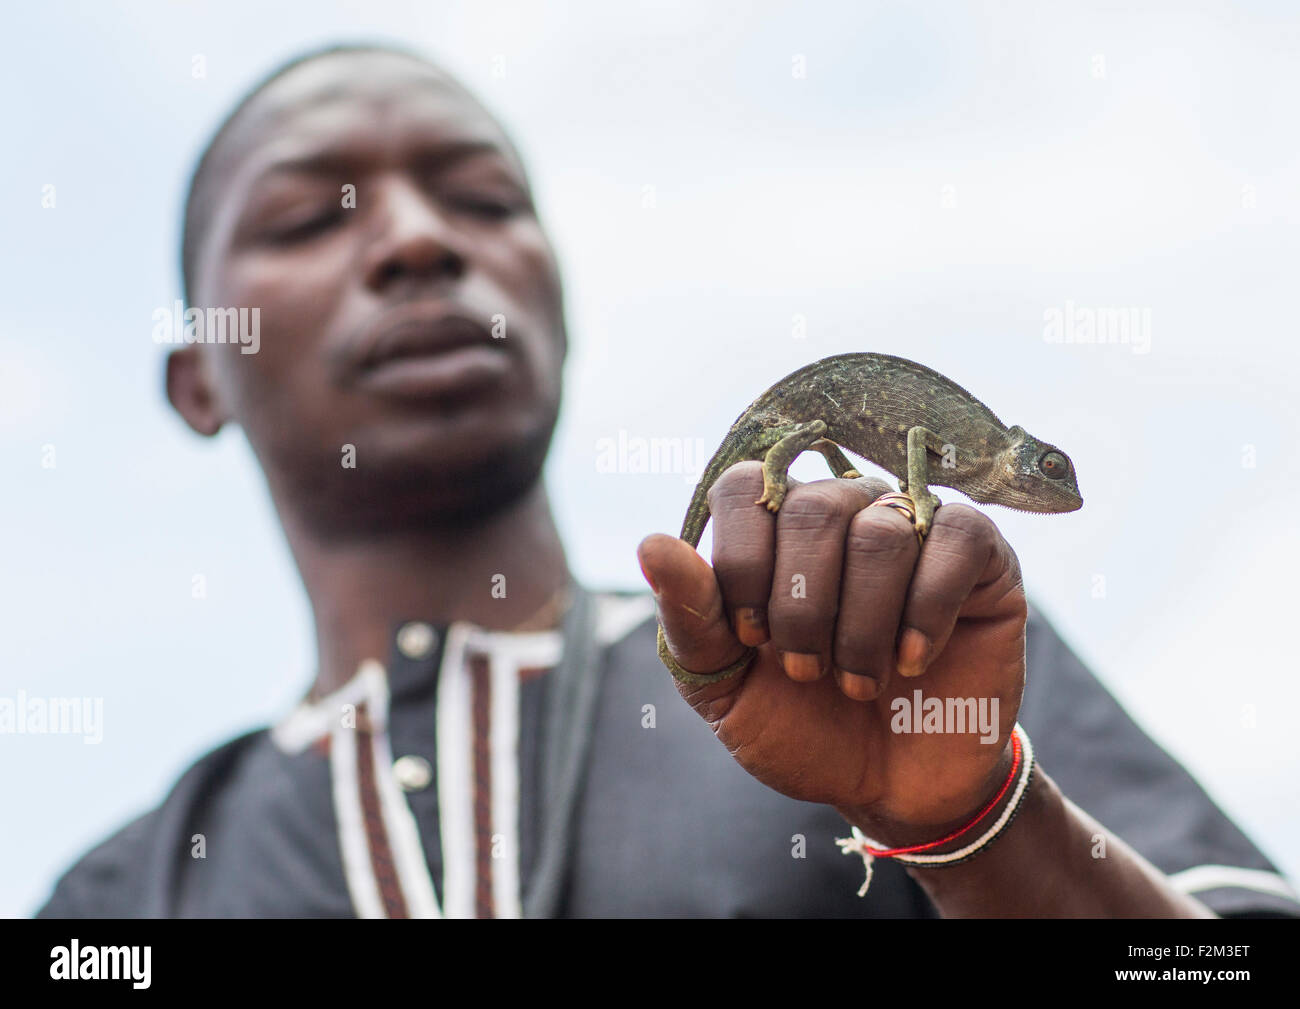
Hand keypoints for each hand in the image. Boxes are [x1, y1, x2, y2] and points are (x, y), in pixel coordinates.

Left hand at [637, 462, 1026, 843]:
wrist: (890, 788)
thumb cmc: (802, 729)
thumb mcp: (727, 688)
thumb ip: (691, 617)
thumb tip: (649, 544)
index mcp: (773, 531)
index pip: (745, 488)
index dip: (743, 563)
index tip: (751, 639)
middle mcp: (842, 511)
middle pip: (812, 507)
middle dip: (802, 607)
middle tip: (807, 673)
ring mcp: (912, 527)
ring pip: (880, 529)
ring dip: (861, 624)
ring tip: (861, 682)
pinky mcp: (980, 556)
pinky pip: (958, 537)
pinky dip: (928, 608)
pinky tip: (914, 659)